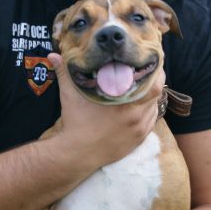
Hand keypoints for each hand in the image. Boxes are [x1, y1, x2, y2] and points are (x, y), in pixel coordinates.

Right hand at [48, 53, 164, 168]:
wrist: (76, 154)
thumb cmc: (75, 123)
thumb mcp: (70, 95)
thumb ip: (64, 72)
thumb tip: (53, 55)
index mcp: (124, 103)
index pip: (153, 84)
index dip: (155, 72)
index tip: (148, 64)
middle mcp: (136, 117)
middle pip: (157, 95)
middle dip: (154, 82)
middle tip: (148, 73)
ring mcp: (138, 130)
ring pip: (154, 109)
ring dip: (151, 98)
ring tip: (145, 88)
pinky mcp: (137, 141)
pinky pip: (150, 123)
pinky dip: (148, 113)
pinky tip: (141, 107)